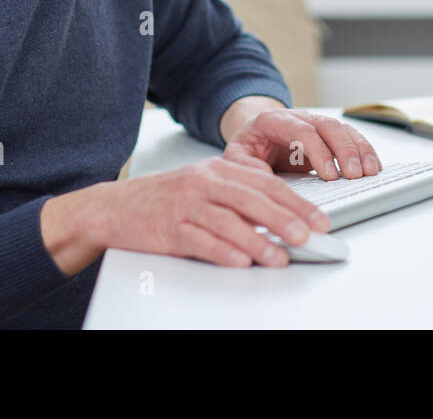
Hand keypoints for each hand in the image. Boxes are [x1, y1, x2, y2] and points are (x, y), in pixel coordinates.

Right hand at [96, 158, 330, 267]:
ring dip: (257, 240)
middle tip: (308, 236)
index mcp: (216, 170)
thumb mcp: (203, 186)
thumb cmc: (165, 199)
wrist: (114, 208)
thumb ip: (238, 195)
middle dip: (284, 218)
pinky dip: (222, 252)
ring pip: (228, 221)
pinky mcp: (168, 229)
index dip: (295, 201)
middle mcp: (203, 183)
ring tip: (278, 256)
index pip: (265, 183)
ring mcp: (185, 205)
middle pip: (251, 199)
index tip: (318, 219)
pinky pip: (199, 240)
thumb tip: (282, 215)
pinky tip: (239, 262)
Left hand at [223, 107, 381, 180]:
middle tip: (353, 175)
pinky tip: (373, 166)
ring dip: (359, 150)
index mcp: (274, 120)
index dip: (318, 151)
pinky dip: (364, 150)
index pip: (301, 130)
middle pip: (328, 126)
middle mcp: (299, 117)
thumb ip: (244, 165)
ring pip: (343, 129)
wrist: (255, 131)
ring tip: (369, 172)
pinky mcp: (328, 135)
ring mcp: (316, 124)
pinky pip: (351, 137)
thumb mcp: (235, 155)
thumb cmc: (248, 145)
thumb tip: (262, 176)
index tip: (328, 175)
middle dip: (344, 150)